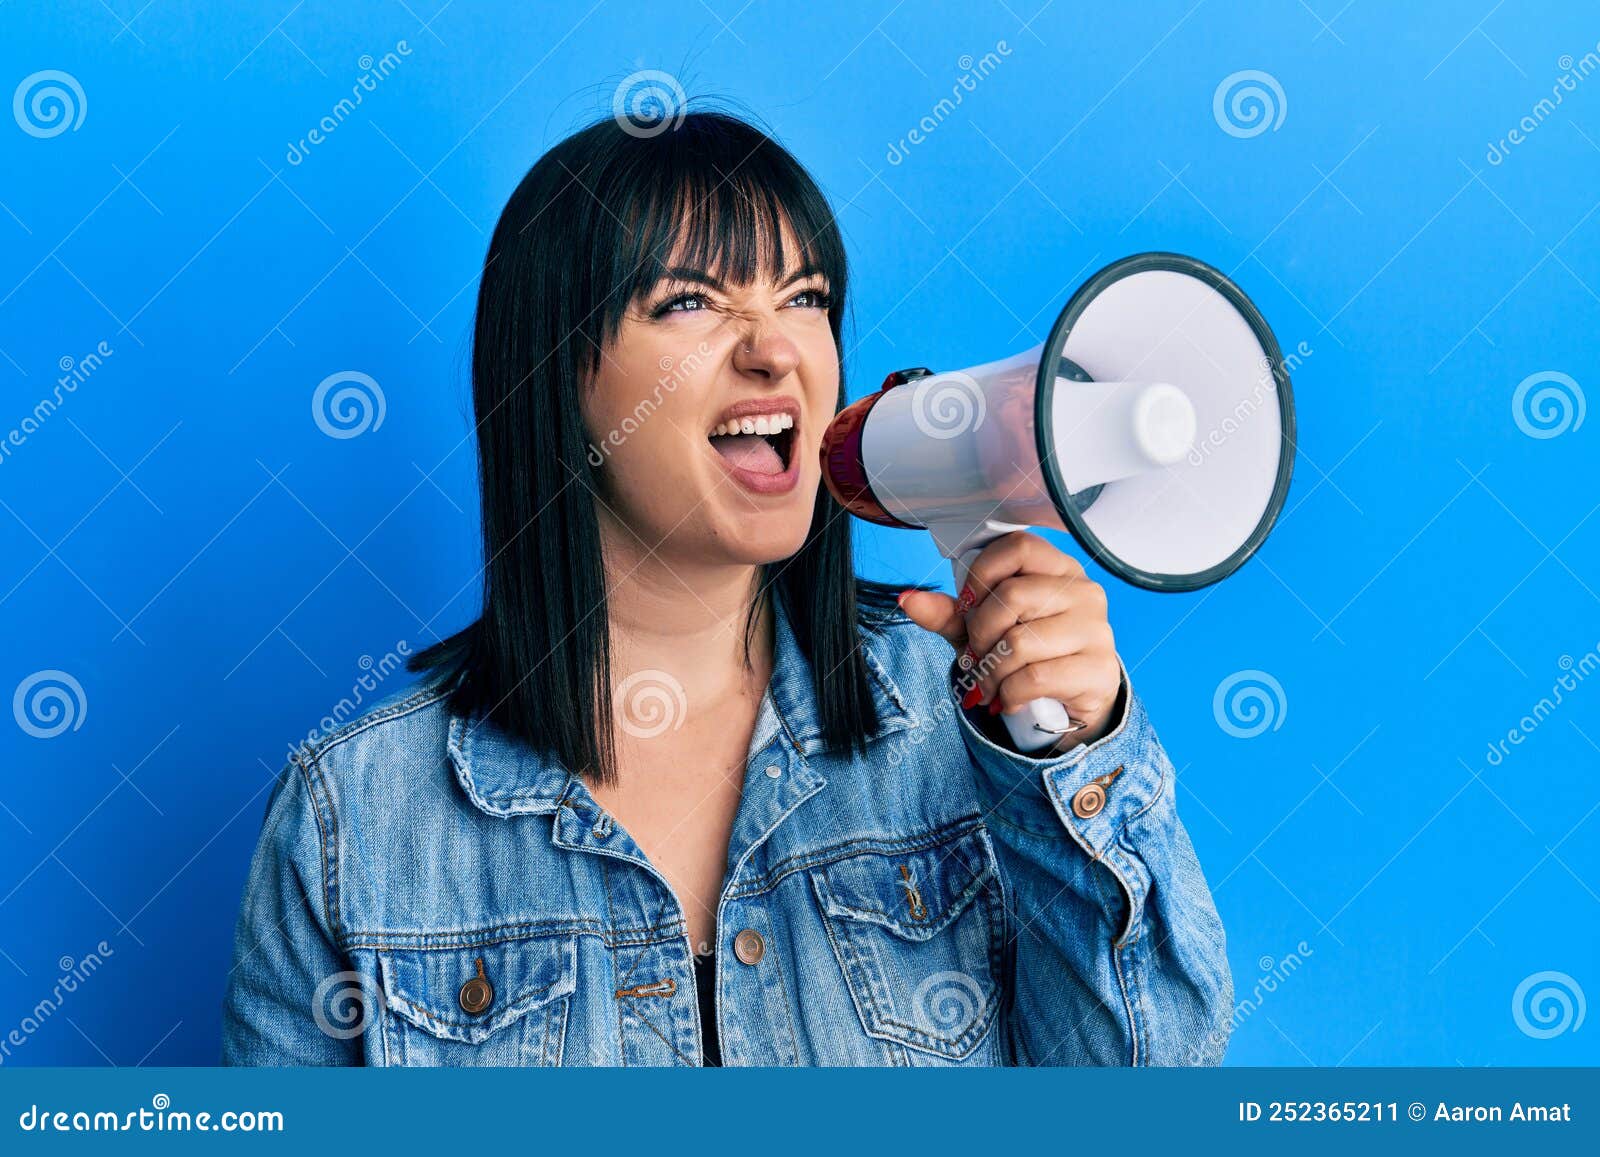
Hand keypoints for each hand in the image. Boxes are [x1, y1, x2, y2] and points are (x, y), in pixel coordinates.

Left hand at [899, 531, 1124, 745]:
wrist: (1065, 704)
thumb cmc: (1024, 654)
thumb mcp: (982, 629)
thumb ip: (949, 612)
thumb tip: (907, 599)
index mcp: (1057, 567)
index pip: (1018, 547)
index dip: (981, 576)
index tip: (969, 606)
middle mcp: (1083, 591)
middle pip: (1012, 596)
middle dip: (980, 632)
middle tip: (977, 654)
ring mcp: (1096, 630)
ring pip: (1021, 642)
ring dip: (991, 671)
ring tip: (989, 683)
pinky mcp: (1099, 670)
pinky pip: (1036, 678)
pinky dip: (1009, 694)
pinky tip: (1009, 698)